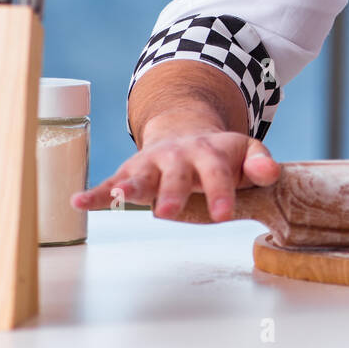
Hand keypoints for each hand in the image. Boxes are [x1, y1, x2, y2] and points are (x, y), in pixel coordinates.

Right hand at [71, 107, 279, 221]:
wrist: (186, 132)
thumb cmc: (220, 153)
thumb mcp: (247, 152)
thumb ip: (261, 163)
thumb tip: (271, 173)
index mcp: (209, 152)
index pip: (218, 174)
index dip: (221, 193)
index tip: (223, 215)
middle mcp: (177, 156)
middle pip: (175, 175)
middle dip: (171, 193)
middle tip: (167, 213)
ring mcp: (152, 163)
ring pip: (140, 175)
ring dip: (129, 187)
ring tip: (117, 198)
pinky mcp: (130, 173)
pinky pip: (110, 184)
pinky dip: (95, 194)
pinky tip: (78, 202)